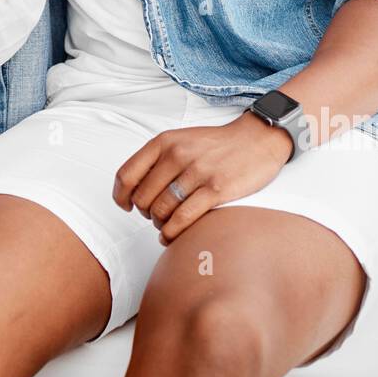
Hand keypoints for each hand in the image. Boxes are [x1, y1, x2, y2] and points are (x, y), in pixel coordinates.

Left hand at [112, 112, 294, 244]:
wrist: (257, 139)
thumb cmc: (217, 145)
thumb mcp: (181, 140)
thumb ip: (157, 160)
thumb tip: (133, 191)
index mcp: (164, 142)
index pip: (127, 174)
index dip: (121, 196)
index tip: (125, 206)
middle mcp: (177, 155)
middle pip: (143, 198)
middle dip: (145, 213)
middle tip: (155, 216)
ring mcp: (196, 172)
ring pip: (161, 211)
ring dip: (159, 225)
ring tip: (165, 226)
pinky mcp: (216, 190)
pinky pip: (182, 219)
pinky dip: (172, 233)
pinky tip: (171, 236)